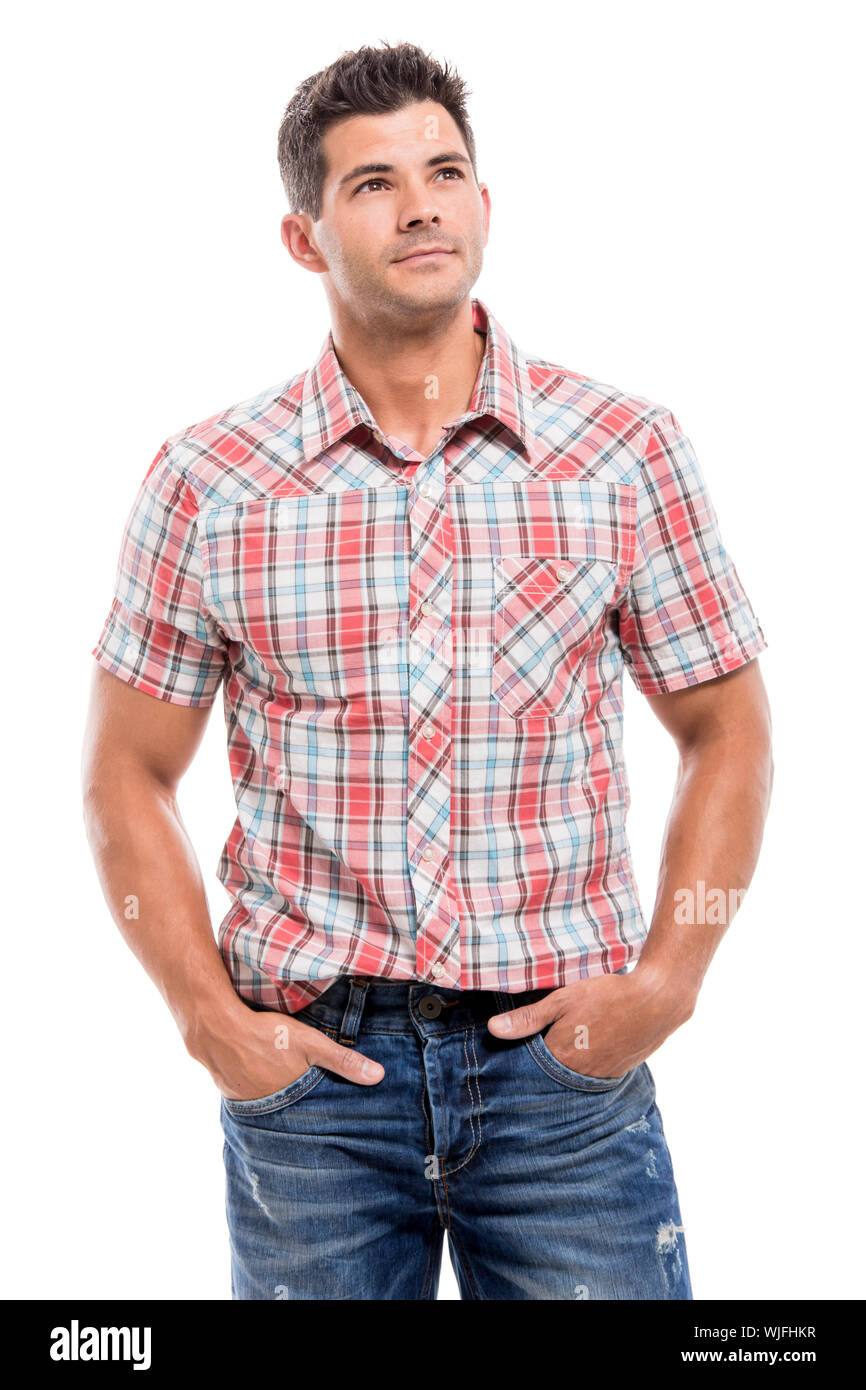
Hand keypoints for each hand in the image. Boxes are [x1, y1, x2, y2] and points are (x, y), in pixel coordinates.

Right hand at [185, 1000, 384, 1099]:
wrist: (214, 1026)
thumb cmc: (266, 1034)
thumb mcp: (310, 1043)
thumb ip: (343, 1061)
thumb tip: (378, 1077)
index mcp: (288, 1100)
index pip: (311, 1114)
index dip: (320, 1111)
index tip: (332, 1118)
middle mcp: (265, 1107)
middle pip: (288, 1109)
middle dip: (298, 1106)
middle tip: (304, 1096)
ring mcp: (244, 1100)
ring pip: (266, 1102)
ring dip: (275, 1096)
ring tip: (281, 1084)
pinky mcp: (227, 1089)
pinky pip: (247, 1093)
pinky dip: (255, 1086)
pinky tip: (257, 1072)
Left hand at [486, 966, 693, 1077]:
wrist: (658, 1000)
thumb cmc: (609, 995)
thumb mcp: (563, 999)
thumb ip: (529, 1018)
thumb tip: (494, 1029)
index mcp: (562, 1056)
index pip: (531, 1065)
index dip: (524, 1054)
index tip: (519, 1045)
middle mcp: (581, 1073)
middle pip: (553, 1074)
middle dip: (546, 1062)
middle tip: (547, 1041)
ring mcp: (602, 1074)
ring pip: (575, 1075)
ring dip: (569, 1063)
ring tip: (571, 1042)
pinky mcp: (620, 1071)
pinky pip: (596, 1073)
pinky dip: (589, 1064)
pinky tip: (591, 1045)